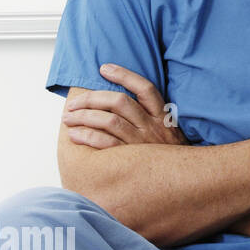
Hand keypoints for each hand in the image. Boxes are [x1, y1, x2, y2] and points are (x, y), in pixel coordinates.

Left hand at [63, 63, 190, 148]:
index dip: (124, 75)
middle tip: (73, 102)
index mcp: (163, 117)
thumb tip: (123, 102)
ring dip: (84, 116)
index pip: (145, 89)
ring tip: (68, 118)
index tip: (104, 68)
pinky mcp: (131, 160)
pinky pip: (105, 144)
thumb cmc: (168, 156)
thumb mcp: (170, 133)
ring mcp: (142, 144)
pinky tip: (74, 135)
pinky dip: (87, 137)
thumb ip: (153, 118)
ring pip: (109, 121)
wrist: (181, 181)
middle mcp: (153, 127)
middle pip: (120, 102)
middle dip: (92, 98)